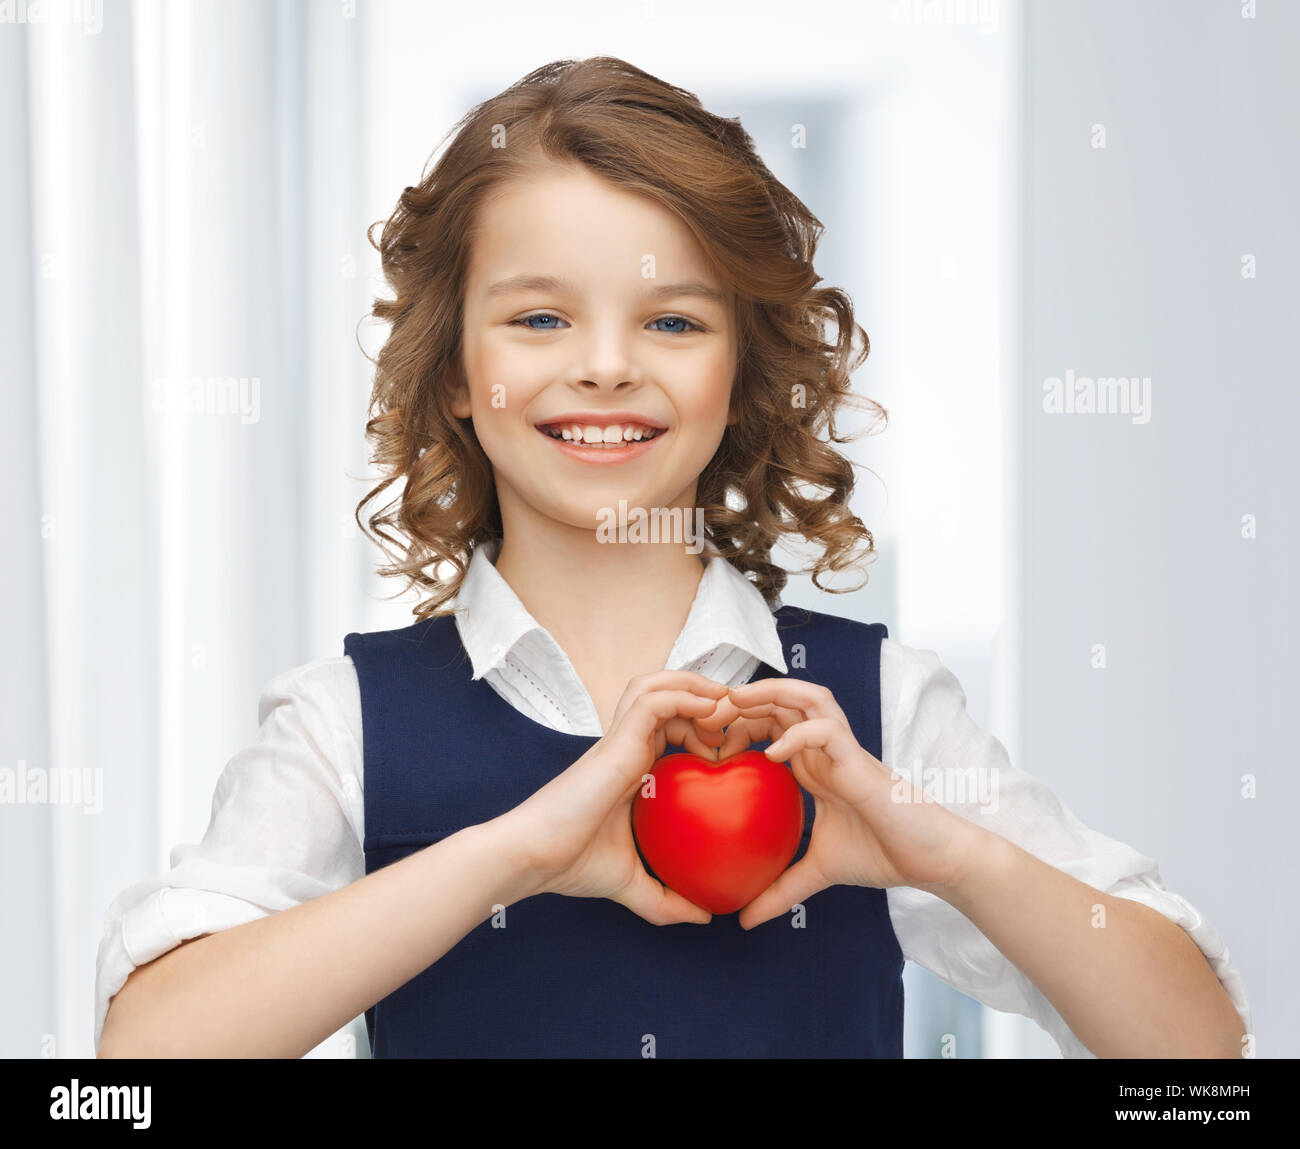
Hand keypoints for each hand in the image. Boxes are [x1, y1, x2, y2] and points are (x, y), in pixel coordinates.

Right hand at [503, 670, 742, 925]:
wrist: (535, 857)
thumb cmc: (572, 865)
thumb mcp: (632, 884)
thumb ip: (667, 900)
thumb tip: (706, 916)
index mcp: (631, 769)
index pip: (672, 728)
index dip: (705, 730)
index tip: (733, 755)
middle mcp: (626, 747)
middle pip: (668, 696)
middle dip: (706, 698)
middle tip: (737, 723)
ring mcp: (619, 739)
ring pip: (657, 685)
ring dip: (694, 686)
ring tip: (724, 703)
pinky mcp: (616, 738)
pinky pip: (653, 700)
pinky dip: (684, 696)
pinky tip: (710, 711)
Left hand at [717, 677, 990, 929]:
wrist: (930, 860)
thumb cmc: (882, 854)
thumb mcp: (817, 872)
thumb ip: (780, 890)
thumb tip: (742, 921)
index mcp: (813, 765)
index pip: (770, 722)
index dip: (737, 722)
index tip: (704, 743)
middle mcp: (825, 749)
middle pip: (782, 699)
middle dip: (743, 697)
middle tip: (706, 713)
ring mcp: (844, 750)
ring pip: (808, 697)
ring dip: (770, 693)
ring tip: (736, 703)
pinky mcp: (861, 761)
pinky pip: (827, 731)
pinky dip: (799, 734)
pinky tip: (774, 754)